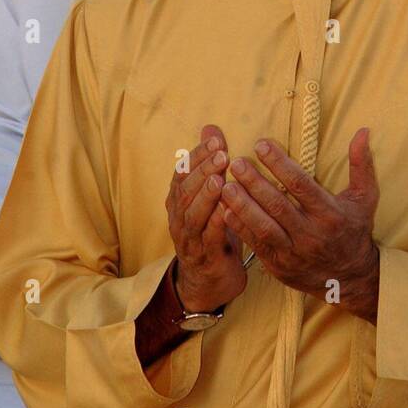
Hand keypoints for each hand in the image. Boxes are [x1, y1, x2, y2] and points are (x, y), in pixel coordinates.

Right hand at [166, 124, 248, 313]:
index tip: (216, 139)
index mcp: (179, 199)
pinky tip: (228, 210)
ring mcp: (188, 238)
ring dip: (206, 195)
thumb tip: (210, 128)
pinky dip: (216, 223)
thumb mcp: (211, 194)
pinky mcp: (204, 257)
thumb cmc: (213, 229)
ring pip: (192, 214)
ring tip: (220, 179)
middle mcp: (178, 217)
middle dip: (202, 170)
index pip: (183, 172)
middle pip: (185, 190)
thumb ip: (209, 163)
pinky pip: (208, 238)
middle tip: (221, 153)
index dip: (197, 155)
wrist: (210, 279)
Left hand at [220, 128, 380, 322]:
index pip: (301, 185)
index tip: (261, 144)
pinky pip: (256, 245)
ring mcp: (293, 252)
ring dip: (242, 206)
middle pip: (278, 205)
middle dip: (255, 183)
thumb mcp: (365, 198)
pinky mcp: (279, 265)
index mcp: (330, 214)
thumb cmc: (354, 231)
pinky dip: (239, 228)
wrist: (349, 279)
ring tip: (225, 185)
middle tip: (236, 162)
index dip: (280, 164)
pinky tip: (225, 210)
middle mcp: (311, 234)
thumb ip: (361, 164)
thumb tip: (363, 131)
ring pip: (264, 227)